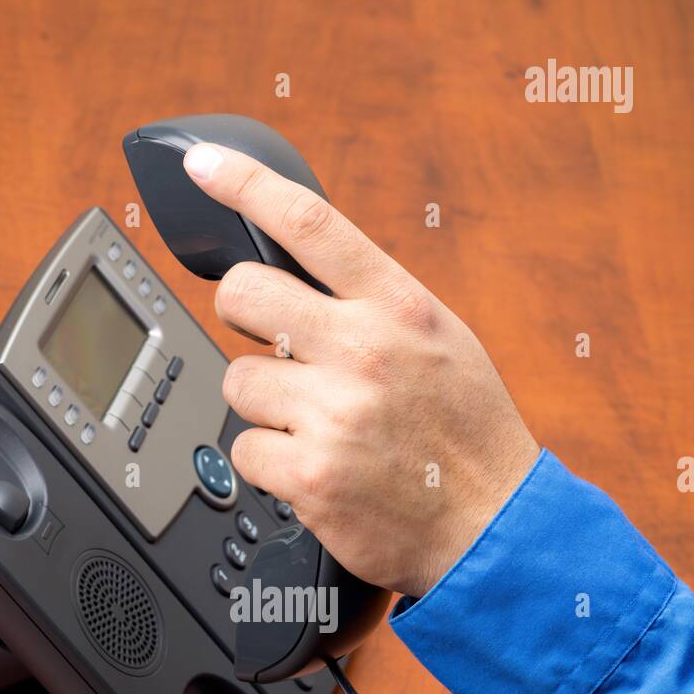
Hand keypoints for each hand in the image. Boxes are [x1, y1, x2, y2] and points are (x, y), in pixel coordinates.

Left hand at [183, 142, 539, 598]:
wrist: (492, 529)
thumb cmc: (467, 439)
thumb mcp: (442, 343)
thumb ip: (376, 307)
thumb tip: (301, 276)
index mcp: (399, 308)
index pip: (307, 223)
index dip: (243, 183)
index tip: (201, 165)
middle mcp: (364, 351)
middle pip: (241, 297)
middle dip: (244, 321)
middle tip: (274, 348)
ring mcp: (334, 413)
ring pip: (239, 381)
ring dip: (267, 408)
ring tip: (320, 429)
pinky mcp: (310, 474)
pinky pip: (244, 451)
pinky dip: (271, 465)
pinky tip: (315, 470)